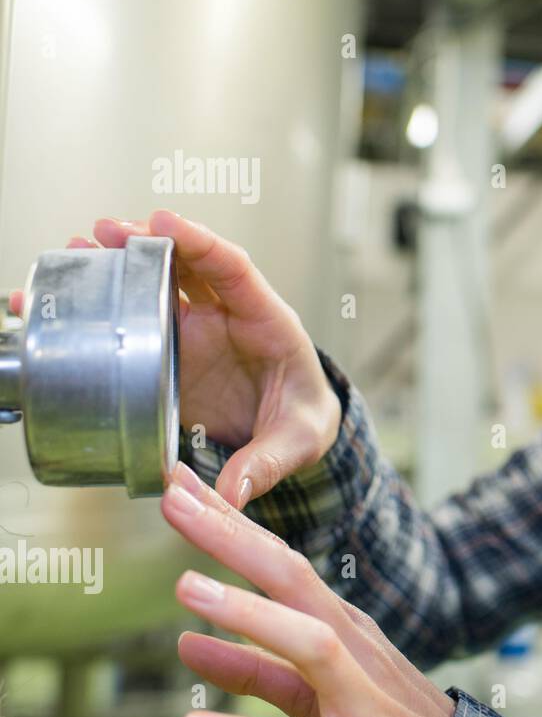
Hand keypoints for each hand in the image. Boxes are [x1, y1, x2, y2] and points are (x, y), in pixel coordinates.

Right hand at [9, 210, 341, 508]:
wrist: (294, 431)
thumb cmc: (305, 420)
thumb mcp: (299, 440)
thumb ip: (268, 462)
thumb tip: (232, 494)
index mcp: (268, 321)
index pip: (236, 269)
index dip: (201, 242)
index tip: (165, 222)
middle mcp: (227, 315)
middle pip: (187, 263)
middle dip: (148, 240)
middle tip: (106, 231)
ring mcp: (195, 330)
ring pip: (154, 283)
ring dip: (115, 263)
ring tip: (71, 252)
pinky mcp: (168, 351)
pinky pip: (134, 320)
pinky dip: (100, 306)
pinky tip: (62, 302)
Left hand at [163, 460, 456, 716]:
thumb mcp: (319, 692)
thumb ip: (257, 670)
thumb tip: (187, 642)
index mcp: (340, 628)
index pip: (282, 565)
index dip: (232, 525)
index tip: (182, 490)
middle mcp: (353, 648)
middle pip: (294, 580)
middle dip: (235, 538)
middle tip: (177, 501)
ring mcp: (360, 695)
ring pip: (310, 642)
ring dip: (250, 612)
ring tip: (188, 587)